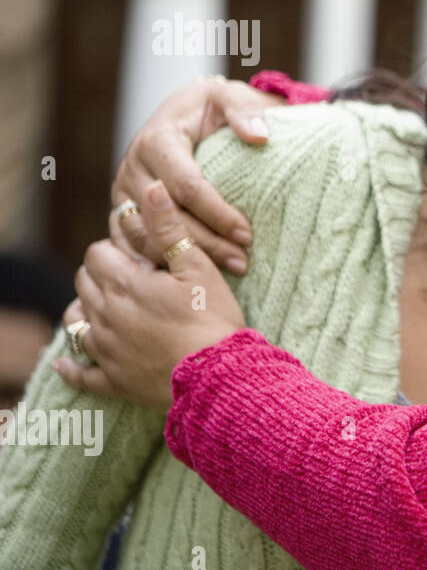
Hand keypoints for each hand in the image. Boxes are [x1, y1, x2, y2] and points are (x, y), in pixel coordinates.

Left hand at [53, 181, 246, 413]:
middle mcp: (106, 315)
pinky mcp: (112, 380)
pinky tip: (65, 362)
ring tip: (106, 310)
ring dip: (86, 311)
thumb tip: (151, 188)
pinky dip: (71, 366)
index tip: (139, 256)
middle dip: (102, 277)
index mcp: (124, 284)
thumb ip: (169, 228)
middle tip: (132, 279)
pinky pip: (79, 373)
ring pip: (76, 322)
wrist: (218, 376)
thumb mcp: (198, 267)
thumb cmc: (213, 319)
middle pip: (84, 284)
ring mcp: (106, 350)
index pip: (97, 254)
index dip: (115, 250)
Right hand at [111, 77, 283, 273]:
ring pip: (144, 237)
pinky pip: (130, 245)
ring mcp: (123, 192)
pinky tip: (183, 279)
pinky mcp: (121, 211)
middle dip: (205, 244)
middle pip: (165, 219)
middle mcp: (133, 168)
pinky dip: (153, 264)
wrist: (184, 114)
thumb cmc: (212, 108)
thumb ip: (244, 109)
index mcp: (157, 141)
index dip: (218, 213)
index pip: (186, 186)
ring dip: (180, 259)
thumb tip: (259, 135)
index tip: (248, 233)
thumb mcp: (229, 97)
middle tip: (242, 262)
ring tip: (223, 275)